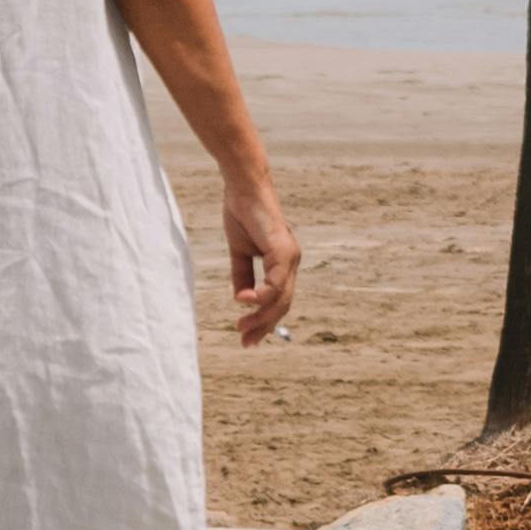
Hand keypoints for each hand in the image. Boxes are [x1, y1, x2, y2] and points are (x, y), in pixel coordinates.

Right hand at [224, 176, 299, 346]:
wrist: (243, 187)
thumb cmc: (242, 214)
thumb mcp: (239, 251)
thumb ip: (242, 275)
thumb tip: (242, 299)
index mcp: (282, 264)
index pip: (279, 301)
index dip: (264, 321)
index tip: (247, 337)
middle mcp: (291, 262)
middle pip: (283, 305)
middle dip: (264, 326)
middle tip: (246, 342)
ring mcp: (289, 256)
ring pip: (281, 298)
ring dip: (262, 316)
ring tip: (242, 327)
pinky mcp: (282, 249)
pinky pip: (276, 282)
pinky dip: (261, 295)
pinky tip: (245, 302)